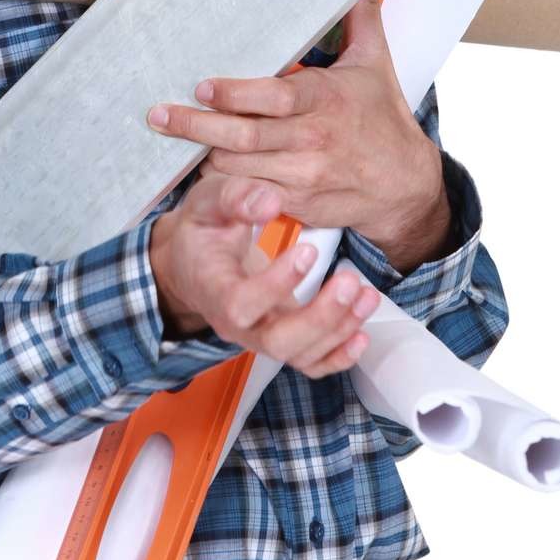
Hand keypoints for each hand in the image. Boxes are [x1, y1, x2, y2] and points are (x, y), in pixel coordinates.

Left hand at [147, 0, 448, 264]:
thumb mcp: (375, 64)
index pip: (275, 97)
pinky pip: (247, 193)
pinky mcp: (296, 203)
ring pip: (238, 166)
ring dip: (204, 153)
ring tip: (173, 136)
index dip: (235, 95)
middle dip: (196, 126)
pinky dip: (222, 182)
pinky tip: (201, 167)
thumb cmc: (383, 118)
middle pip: (245, 136)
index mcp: (327, 100)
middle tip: (159, 114)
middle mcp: (313, 140)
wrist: (404, 184)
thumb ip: (360, 20)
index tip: (202, 87)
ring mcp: (303, 176)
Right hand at [148, 170, 379, 377]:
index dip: (276, 285)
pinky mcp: (280, 339)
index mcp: (213, 288)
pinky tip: (362, 333)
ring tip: (367, 294)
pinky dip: (339, 355)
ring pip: (299, 353)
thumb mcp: (208, 201)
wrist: (192, 262)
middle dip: (320, 316)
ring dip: (338, 328)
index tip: (308, 251)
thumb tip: (270, 202)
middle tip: (350, 281)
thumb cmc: (202, 229)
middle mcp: (235, 324)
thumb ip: (236, 197)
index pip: (240, 303)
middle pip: (277, 341)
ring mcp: (259, 336)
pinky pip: (309, 363)